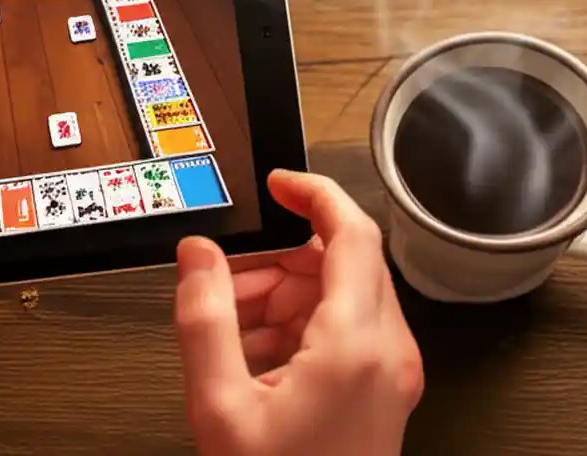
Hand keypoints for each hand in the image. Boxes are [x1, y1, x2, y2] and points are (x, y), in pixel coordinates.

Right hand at [174, 170, 422, 455]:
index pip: (351, 231)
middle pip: (340, 262)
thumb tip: (197, 256)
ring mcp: (390, 372)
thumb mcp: (221, 404)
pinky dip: (298, 326)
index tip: (280, 182)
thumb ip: (204, 318)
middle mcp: (387, 350)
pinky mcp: (382, 389)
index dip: (314, 193)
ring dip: (284, 295)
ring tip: (233, 330)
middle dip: (278, 262)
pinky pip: (343, 329)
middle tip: (228, 283)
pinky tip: (254, 358)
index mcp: (356, 343)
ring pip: (339, 295)